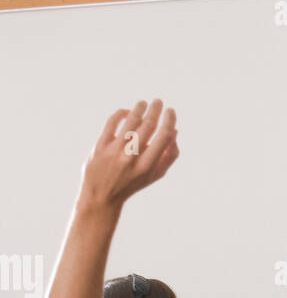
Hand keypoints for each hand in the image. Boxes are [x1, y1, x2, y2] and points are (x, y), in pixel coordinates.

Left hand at [78, 100, 178, 215]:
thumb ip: (169, 155)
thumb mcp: (155, 175)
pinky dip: (121, 113)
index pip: (163, 136)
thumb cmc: (133, 183)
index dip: (169, 120)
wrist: (102, 196)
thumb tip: (175, 131)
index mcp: (148, 166)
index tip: (170, 111)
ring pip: (130, 120)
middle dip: (155, 110)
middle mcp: (132, 157)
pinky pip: (112, 122)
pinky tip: (127, 113)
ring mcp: (115, 151)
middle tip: (159, 102)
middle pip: (148, 125)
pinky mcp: (100, 145)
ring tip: (144, 103)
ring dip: (139, 108)